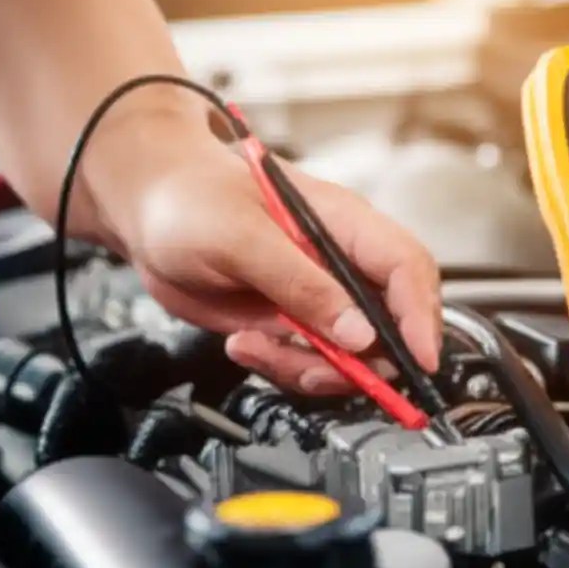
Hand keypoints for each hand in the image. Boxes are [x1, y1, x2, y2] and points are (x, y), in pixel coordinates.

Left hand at [81, 113, 441, 394]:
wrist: (147, 213)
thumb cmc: (190, 199)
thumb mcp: (241, 238)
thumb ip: (301, 284)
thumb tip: (359, 332)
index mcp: (344, 224)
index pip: (408, 268)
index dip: (421, 316)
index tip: (417, 360)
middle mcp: (341, 263)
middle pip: (389, 323)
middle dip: (362, 360)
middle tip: (318, 368)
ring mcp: (319, 297)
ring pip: (350, 355)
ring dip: (310, 367)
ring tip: (257, 347)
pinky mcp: (293, 323)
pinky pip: (309, 363)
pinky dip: (281, 367)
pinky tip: (245, 344)